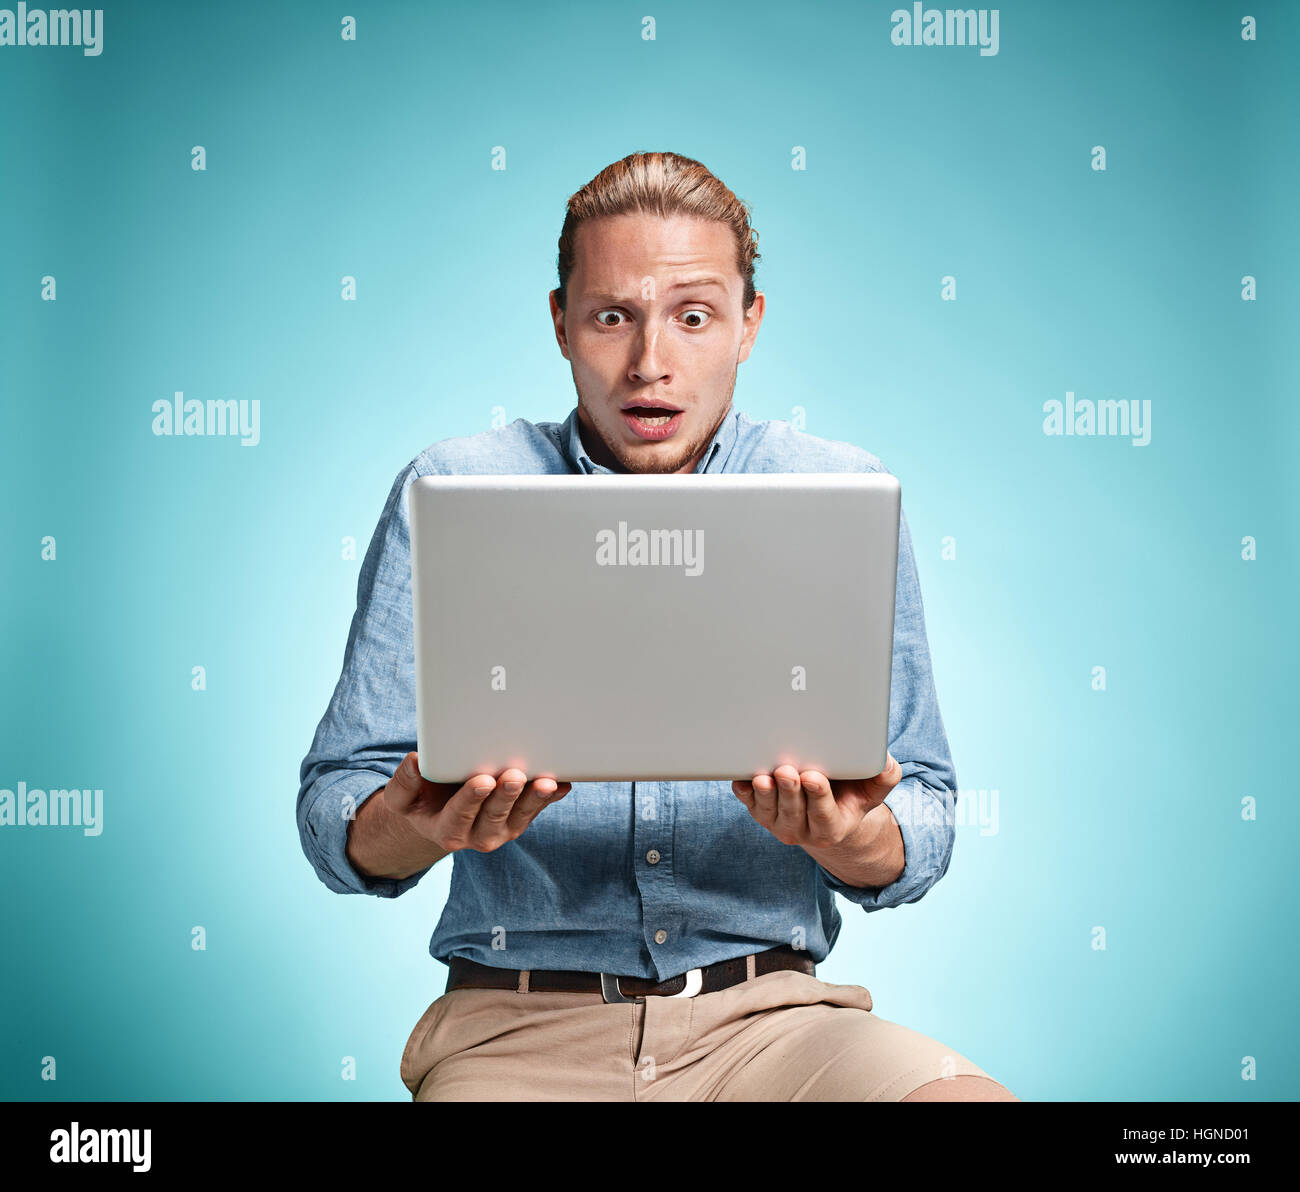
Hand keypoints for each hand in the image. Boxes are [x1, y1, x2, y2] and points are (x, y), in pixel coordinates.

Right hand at [382, 752, 570, 853]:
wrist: (441, 813)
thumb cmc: (422, 799)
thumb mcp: (403, 797)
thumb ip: (404, 783)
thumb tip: (413, 761)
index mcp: (447, 830)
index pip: (460, 815)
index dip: (471, 798)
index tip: (482, 780)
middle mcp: (477, 835)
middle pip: (495, 816)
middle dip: (505, 796)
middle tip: (513, 775)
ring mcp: (503, 829)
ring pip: (521, 816)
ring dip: (534, 799)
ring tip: (545, 782)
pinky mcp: (521, 819)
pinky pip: (538, 810)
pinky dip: (551, 797)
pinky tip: (562, 784)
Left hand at [731, 754, 901, 847]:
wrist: (830, 806)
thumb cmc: (853, 792)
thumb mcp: (875, 787)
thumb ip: (884, 775)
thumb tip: (883, 758)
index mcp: (833, 827)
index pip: (824, 813)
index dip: (818, 796)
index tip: (813, 777)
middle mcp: (804, 829)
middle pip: (793, 812)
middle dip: (789, 791)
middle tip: (786, 771)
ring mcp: (779, 822)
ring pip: (769, 810)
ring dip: (765, 794)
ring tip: (763, 777)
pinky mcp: (760, 812)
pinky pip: (749, 804)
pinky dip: (744, 793)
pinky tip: (743, 779)